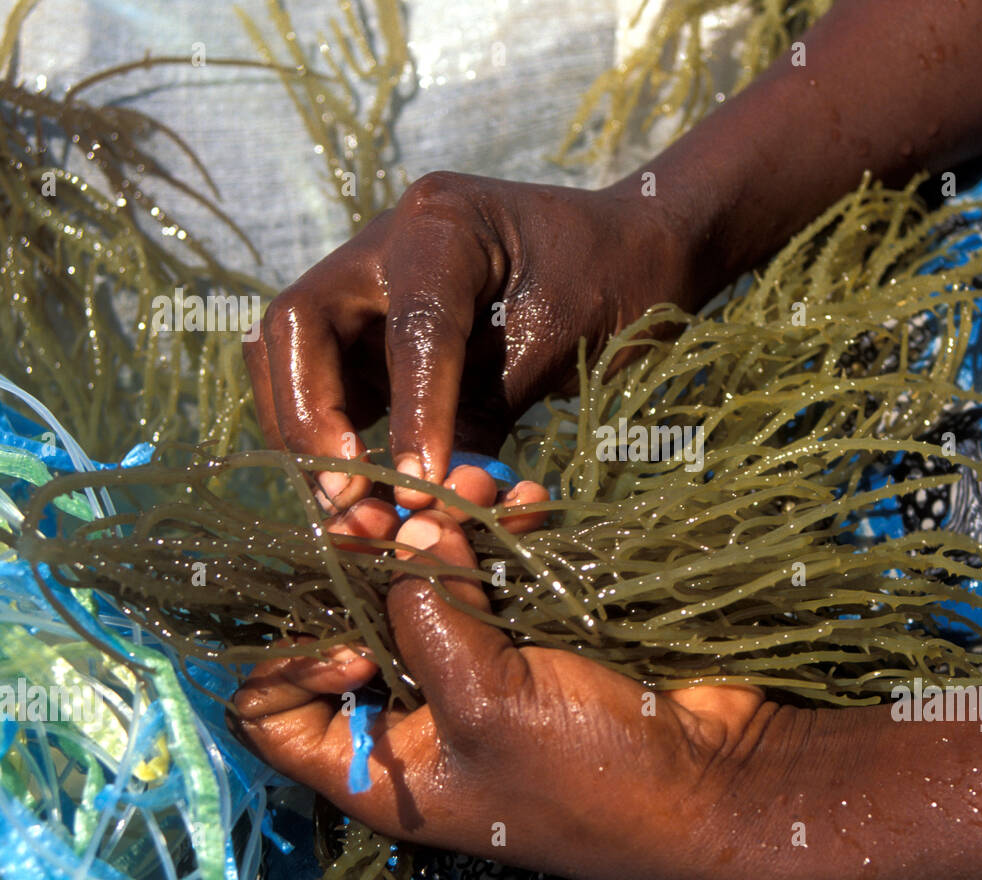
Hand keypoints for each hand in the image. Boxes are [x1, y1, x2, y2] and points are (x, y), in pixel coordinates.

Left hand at [230, 466, 773, 879]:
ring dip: (448, 526)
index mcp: (380, 762)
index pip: (278, 714)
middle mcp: (417, 715)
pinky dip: (507, 532)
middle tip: (397, 503)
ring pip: (430, 583)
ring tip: (475, 480)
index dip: (288, 654)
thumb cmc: (584, 772)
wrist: (709, 775)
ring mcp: (477, 669)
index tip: (344, 610)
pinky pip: (498, 573)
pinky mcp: (531, 635)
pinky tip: (529, 499)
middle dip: (375, 554)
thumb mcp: (482, 704)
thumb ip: (427, 614)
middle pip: (357, 622)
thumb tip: (405, 531)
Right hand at [244, 172, 695, 511]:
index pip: (412, 325)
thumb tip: (433, 495)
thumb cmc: (618, 279)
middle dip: (309, 416)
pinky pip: (330, 378)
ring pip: (295, 353)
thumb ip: (492, 408)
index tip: (417, 489)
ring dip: (307, 430)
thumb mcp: (564, 343)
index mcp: (447, 224)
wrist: (637, 246)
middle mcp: (389, 242)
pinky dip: (334, 432)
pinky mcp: (375, 325)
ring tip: (346, 502)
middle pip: (298, 323)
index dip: (413, 413)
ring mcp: (374, 282)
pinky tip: (359, 484)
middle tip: (343, 495)